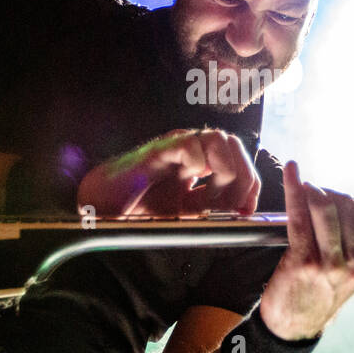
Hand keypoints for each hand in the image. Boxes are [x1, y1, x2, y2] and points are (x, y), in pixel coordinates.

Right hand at [76, 128, 261, 215]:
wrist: (102, 205)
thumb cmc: (138, 207)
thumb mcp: (184, 213)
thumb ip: (210, 210)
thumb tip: (240, 213)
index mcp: (200, 164)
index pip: (240, 163)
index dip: (251, 185)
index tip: (246, 210)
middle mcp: (192, 150)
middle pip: (235, 146)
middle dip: (243, 177)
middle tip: (234, 205)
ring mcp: (176, 147)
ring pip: (219, 139)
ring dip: (224, 170)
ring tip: (210, 196)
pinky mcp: (159, 149)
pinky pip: (191, 145)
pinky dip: (199, 165)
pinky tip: (190, 183)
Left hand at [258, 160, 353, 339]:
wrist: (295, 326)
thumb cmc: (321, 291)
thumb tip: (346, 198)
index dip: (350, 199)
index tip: (335, 199)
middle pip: (347, 205)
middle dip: (329, 193)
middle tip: (315, 195)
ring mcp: (331, 263)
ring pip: (325, 206)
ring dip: (312, 190)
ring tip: (305, 189)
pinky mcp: (303, 260)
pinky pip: (299, 214)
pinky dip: (293, 188)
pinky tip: (291, 172)